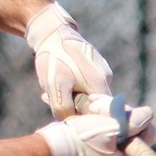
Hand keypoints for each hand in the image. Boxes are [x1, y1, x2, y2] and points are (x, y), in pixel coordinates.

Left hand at [26, 3, 112, 118]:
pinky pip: (84, 83)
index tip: (67, 116)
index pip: (100, 113)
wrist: (51, 31)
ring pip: (86, 94)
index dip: (84, 119)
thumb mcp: (55, 87)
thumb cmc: (54, 59)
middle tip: (50, 99)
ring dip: (68, 95)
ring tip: (49, 87)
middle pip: (92, 104)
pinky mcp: (93, 65)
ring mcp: (101, 70)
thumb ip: (64, 109)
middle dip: (72, 106)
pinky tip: (55, 80)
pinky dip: (69, 85)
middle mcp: (106, 78)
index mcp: (101, 84)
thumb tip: (71, 124)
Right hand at [35, 104, 155, 155]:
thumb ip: (134, 121)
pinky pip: (112, 124)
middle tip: (99, 109)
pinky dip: (104, 114)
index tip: (116, 112)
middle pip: (135, 123)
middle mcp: (126, 155)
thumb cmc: (84, 137)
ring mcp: (116, 149)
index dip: (133, 115)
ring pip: (123, 120)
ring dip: (109, 110)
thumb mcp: (111, 128)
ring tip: (93, 108)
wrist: (59, 143)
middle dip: (119, 112)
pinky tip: (92, 109)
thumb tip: (149, 114)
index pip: (147, 128)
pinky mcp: (106, 142)